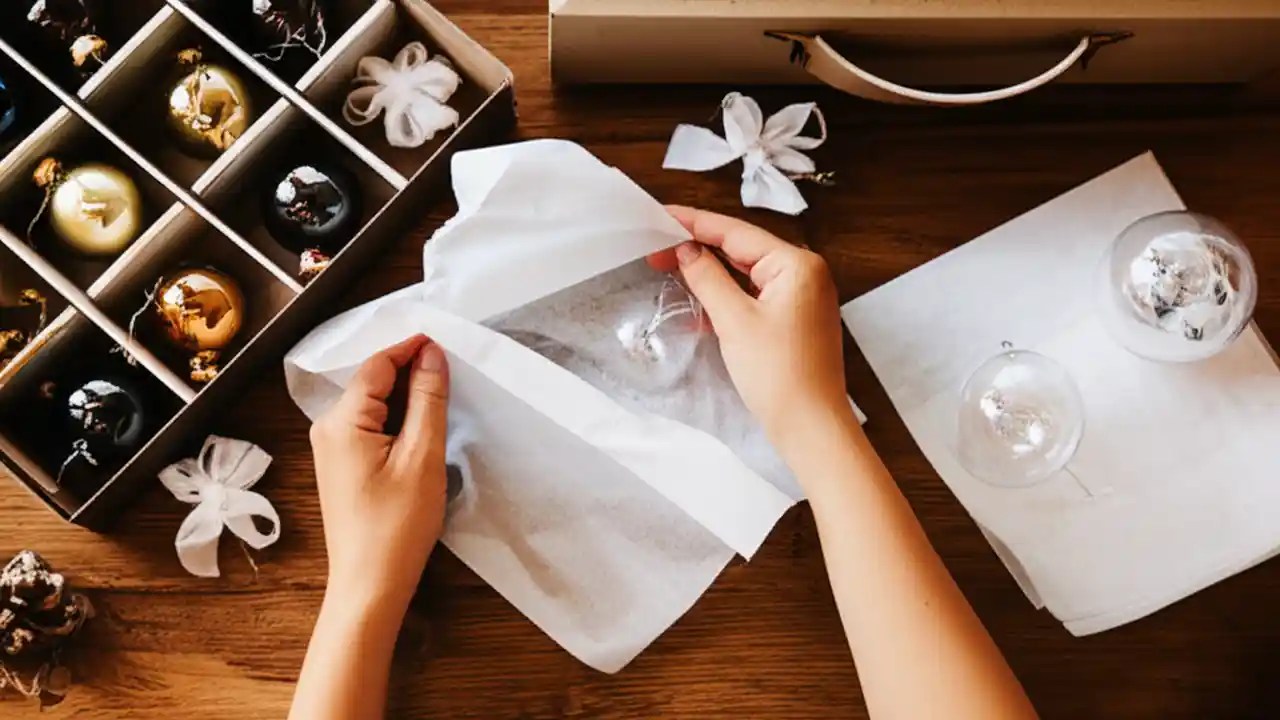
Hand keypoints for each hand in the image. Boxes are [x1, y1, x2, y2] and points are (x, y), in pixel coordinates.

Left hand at [308, 334, 449, 611]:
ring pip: (372, 405)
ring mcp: (331, 449)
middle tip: (450, 371)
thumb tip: (432, 356)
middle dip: (409, 371)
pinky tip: (420, 429)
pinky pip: (369, 427)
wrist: (370, 585)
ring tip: (441, 399)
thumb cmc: (397, 526)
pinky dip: (396, 420)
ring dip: (405, 397)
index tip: (444, 343)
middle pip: (372, 382)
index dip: (410, 348)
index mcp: (342, 421)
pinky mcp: (341, 467)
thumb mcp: (422, 456)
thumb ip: (428, 400)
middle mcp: (327, 428)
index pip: (377, 366)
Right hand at [651, 206, 849, 452]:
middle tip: (657, 248)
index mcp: (797, 264)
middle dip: (700, 249)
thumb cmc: (778, 373)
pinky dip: (727, 298)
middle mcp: (806, 273)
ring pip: (747, 274)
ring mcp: (803, 298)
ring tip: (671, 269)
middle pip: (743, 250)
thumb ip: (708, 278)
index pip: (736, 232)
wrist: (811, 426)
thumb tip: (686, 250)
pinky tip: (699, 304)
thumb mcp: (734, 321)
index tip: (661, 215)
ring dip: (711, 274)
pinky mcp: (796, 320)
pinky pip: (755, 297)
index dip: (695, 223)